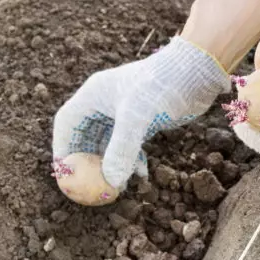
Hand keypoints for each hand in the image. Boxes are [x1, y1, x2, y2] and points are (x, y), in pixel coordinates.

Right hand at [52, 36, 230, 188]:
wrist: (196, 73)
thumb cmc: (162, 87)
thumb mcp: (137, 118)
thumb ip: (122, 149)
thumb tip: (112, 181)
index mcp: (94, 95)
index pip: (67, 123)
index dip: (63, 148)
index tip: (65, 173)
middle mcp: (106, 102)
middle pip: (87, 136)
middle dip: (89, 162)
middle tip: (92, 185)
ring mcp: (125, 111)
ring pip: (110, 143)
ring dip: (113, 164)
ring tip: (120, 185)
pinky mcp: (144, 120)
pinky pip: (130, 144)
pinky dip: (132, 160)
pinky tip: (141, 174)